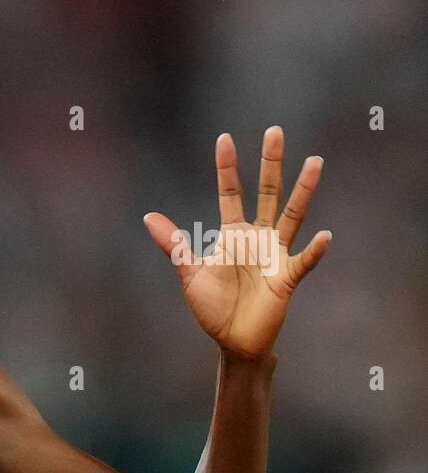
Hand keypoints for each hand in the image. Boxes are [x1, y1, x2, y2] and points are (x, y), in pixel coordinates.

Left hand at [144, 127, 330, 358]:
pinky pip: (303, 261)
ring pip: (292, 216)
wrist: (233, 340)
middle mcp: (258, 237)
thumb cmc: (213, 307)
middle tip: (274, 131)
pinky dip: (314, 251)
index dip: (227, 168)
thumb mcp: (189, 273)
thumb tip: (148, 216)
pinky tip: (324, 236)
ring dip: (303, 191)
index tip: (225, 138)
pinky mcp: (286, 278)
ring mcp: (275, 255)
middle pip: (267, 193)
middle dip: (270, 164)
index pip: (231, 193)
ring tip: (315, 163)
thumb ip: (174, 244)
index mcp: (234, 234)